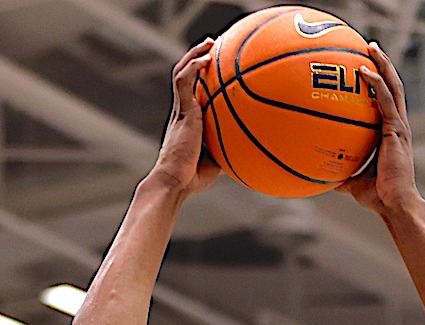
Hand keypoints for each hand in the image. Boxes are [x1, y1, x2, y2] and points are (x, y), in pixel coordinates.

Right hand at [146, 39, 220, 197]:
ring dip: (194, 55)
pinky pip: (184, 82)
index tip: (216, 67)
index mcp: (189, 120)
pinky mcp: (182, 112)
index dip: (201, 77)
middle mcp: (183, 111)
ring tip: (210, 42)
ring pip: (182, 73)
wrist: (175, 182)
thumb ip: (228, 148)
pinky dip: (193, 67)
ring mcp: (181, 110)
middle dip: (198, 57)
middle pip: (186, 76)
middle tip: (214, 45)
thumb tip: (250, 148)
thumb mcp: (217, 160)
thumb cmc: (193, 178)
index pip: (193, 91)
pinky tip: (206, 60)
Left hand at [341, 43, 418, 215]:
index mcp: (391, 133)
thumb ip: (339, 174)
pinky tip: (363, 71)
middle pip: (392, 87)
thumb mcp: (352, 182)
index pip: (386, 102)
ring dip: (382, 65)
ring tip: (371, 47)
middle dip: (383, 65)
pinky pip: (385, 100)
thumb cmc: (378, 197)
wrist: (395, 204)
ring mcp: (399, 126)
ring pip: (393, 87)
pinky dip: (376, 83)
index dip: (380, 83)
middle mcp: (397, 125)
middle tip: (370, 47)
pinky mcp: (396, 130)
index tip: (366, 67)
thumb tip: (318, 176)